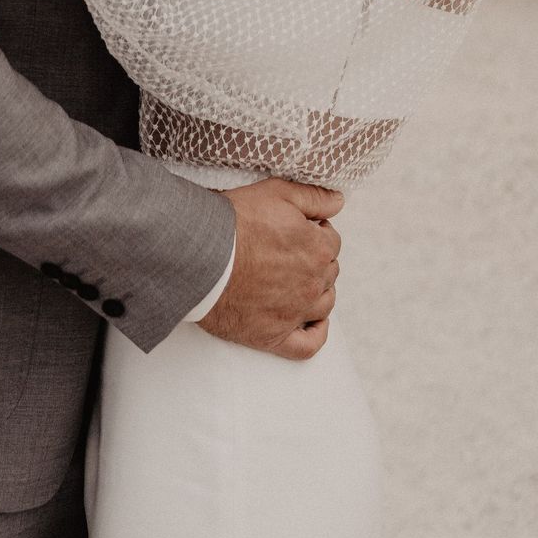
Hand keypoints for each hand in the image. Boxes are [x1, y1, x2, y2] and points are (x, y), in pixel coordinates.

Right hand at [202, 179, 342, 360]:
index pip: (331, 241)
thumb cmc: (234, 222)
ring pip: (324, 305)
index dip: (315, 234)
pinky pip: (308, 345)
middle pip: (328, 272)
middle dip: (314, 261)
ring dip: (317, 292)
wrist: (198, 255)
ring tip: (295, 281)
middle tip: (288, 253)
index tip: (296, 232)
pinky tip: (311, 323)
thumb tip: (338, 202)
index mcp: (318, 249)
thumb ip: (314, 197)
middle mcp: (313, 284)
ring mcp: (295, 313)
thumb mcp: (277, 192)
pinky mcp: (274, 336)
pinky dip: (315, 334)